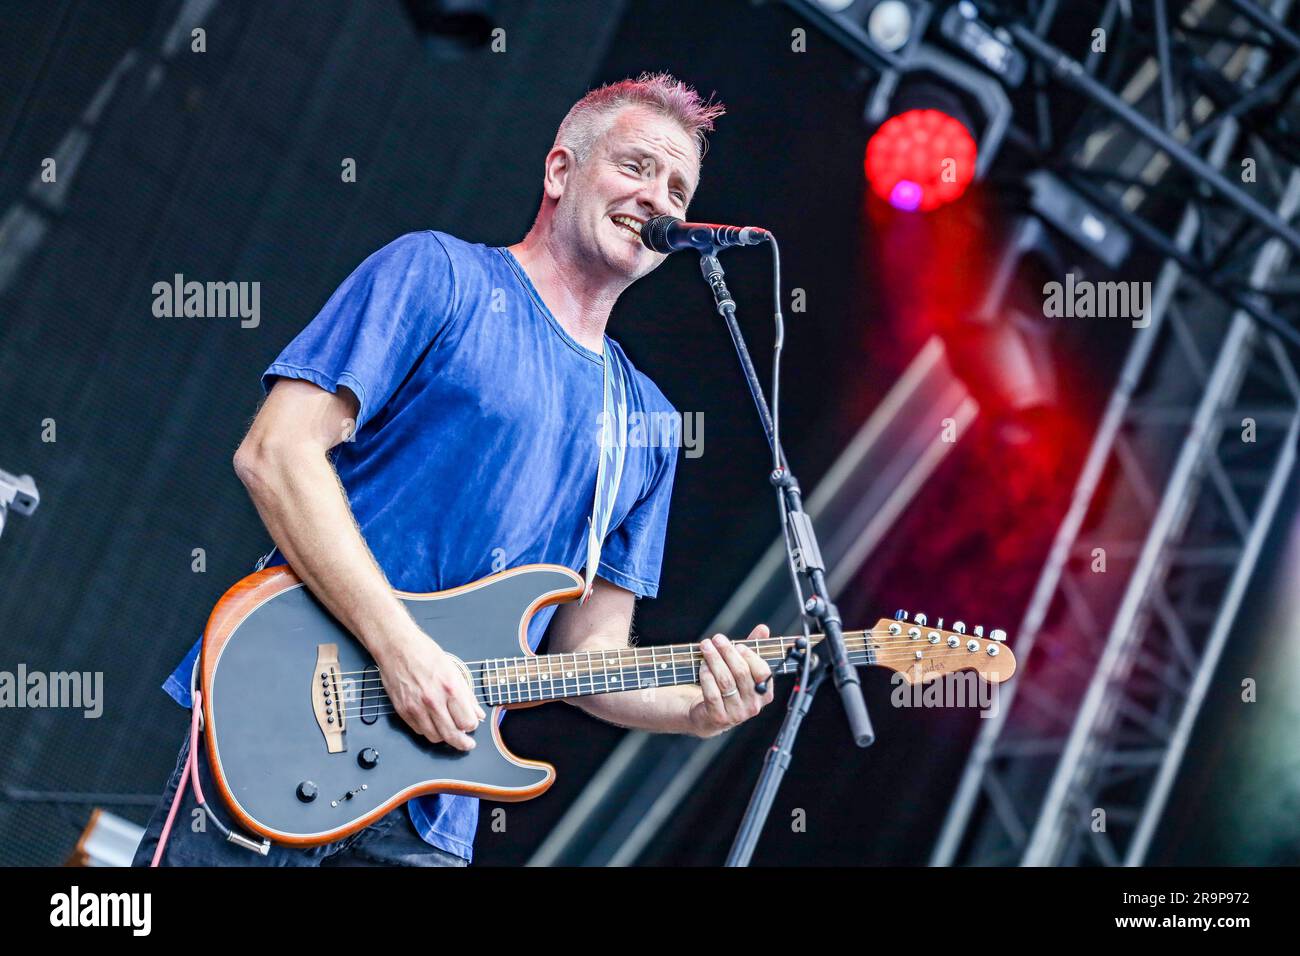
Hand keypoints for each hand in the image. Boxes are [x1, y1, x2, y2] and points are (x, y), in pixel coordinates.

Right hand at [375, 624, 485, 749]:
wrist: (397, 647)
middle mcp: (433, 701)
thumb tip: (477, 713)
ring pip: (435, 737)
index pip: (467, 722)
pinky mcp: (403, 711)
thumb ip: (467, 695)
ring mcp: (416, 708)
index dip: (472, 726)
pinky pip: (419, 731)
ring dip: (444, 737)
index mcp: (450, 688)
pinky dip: (428, 731)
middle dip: (463, 743)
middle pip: (452, 735)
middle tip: (467, 744)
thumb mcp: (453, 670)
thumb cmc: (424, 653)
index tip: (472, 725)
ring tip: (449, 731)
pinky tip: (433, 723)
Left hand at [687, 625, 774, 737]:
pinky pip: (712, 692)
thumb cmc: (730, 687)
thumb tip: (763, 629)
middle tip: (717, 639)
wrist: (710, 715)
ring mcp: (737, 713)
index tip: (738, 644)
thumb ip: (753, 649)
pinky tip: (702, 666)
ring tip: (706, 647)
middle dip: (727, 652)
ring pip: (725, 681)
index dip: (750, 656)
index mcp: (764, 693)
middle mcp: (753, 705)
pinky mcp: (718, 717)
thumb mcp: (743, 668)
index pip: (763, 672)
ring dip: (714, 660)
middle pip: (741, 673)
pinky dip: (706, 676)